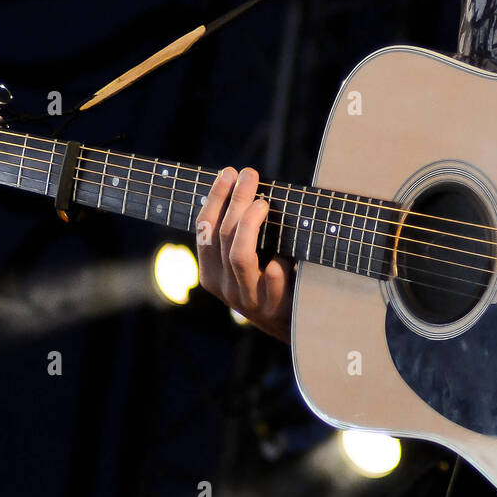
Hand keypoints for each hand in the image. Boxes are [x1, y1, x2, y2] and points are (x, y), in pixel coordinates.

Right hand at [196, 166, 294, 343]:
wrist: (292, 324)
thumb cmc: (271, 280)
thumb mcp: (250, 259)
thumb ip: (243, 232)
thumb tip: (248, 185)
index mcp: (211, 272)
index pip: (204, 230)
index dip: (215, 198)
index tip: (229, 172)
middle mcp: (224, 286)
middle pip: (222, 237)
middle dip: (235, 201)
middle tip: (249, 175)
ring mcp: (247, 299)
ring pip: (239, 256)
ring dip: (250, 225)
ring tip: (263, 202)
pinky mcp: (272, 308)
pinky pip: (271, 282)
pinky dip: (276, 268)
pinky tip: (283, 257)